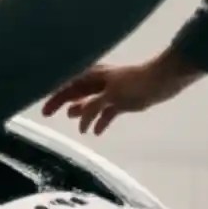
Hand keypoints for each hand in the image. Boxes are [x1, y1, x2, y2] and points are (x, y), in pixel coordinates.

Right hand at [41, 50, 204, 134]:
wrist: (163, 79)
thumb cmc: (135, 83)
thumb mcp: (110, 95)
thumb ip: (91, 105)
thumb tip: (76, 115)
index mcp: (92, 76)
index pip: (67, 86)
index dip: (54, 97)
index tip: (43, 111)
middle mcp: (98, 82)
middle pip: (75, 93)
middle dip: (62, 104)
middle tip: (49, 116)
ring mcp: (110, 92)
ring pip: (89, 103)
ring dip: (82, 114)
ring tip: (78, 127)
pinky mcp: (121, 100)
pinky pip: (106, 112)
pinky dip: (100, 121)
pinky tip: (96, 132)